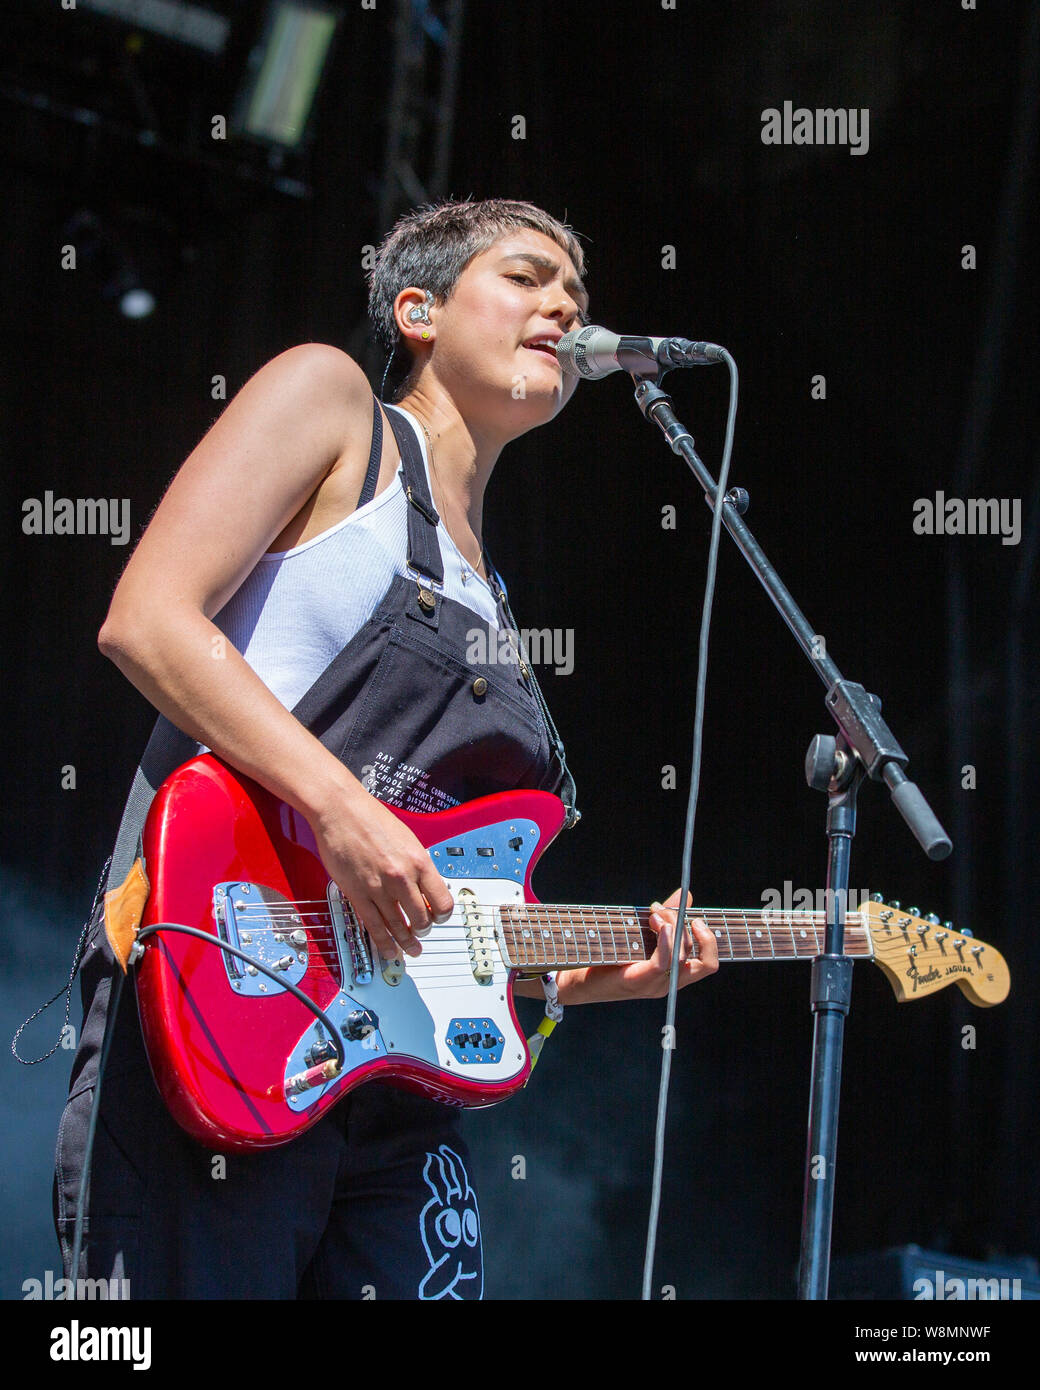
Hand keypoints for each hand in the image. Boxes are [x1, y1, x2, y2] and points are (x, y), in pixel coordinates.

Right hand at [312, 790, 453, 961]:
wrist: (340, 810)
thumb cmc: (371, 819)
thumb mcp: (408, 840)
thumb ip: (417, 866)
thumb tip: (426, 889)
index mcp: (419, 861)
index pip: (442, 902)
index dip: (443, 916)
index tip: (439, 919)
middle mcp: (402, 877)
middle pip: (422, 919)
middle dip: (424, 930)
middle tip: (422, 933)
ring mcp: (379, 888)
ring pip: (398, 927)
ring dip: (406, 942)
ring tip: (410, 950)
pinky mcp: (357, 894)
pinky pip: (374, 926)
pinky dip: (383, 943)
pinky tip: (389, 950)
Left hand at [556, 889, 718, 1003]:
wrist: (575, 979)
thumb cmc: (607, 955)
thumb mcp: (641, 933)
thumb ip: (666, 917)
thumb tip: (686, 895)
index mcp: (672, 975)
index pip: (709, 963)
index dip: (710, 939)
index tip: (694, 917)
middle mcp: (669, 983)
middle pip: (702, 958)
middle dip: (686, 925)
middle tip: (659, 910)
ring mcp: (656, 985)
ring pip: (685, 957)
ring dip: (673, 927)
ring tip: (652, 914)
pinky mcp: (640, 980)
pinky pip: (664, 961)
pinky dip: (666, 940)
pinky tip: (658, 924)